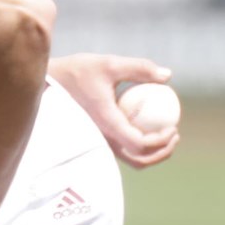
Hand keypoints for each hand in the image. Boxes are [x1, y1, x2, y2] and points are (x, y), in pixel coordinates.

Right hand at [49, 54, 179, 168]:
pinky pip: (124, 148)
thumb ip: (139, 68)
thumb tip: (167, 76)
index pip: (139, 144)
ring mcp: (99, 142)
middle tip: (175, 133)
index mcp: (106, 125)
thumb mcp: (109, 63)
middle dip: (162, 152)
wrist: (49, 82)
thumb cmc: (77, 71)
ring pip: (132, 159)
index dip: (161, 141)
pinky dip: (141, 143)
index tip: (173, 126)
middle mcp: (102, 140)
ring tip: (166, 132)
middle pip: (139, 160)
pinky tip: (148, 123)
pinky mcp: (98, 139)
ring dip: (153, 152)